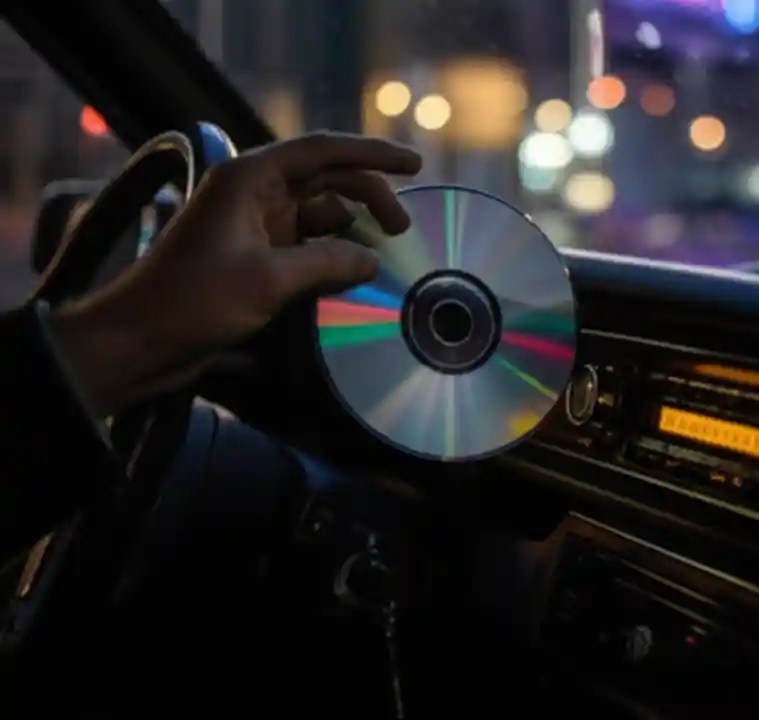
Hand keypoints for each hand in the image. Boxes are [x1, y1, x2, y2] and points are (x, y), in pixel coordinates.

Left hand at [49, 132, 422, 415]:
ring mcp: (252, 224)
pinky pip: (304, 245)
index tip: (415, 163)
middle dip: (369, 197)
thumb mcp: (270, 279)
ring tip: (379, 259)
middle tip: (402, 229)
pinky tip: (351, 276)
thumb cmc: (193, 301)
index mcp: (249, 179)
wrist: (140, 339)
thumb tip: (372, 259)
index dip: (373, 154)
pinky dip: (331, 255)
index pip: (323, 150)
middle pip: (326, 180)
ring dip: (350, 232)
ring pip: (318, 215)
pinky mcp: (252, 255)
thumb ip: (329, 263)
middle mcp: (252, 193)